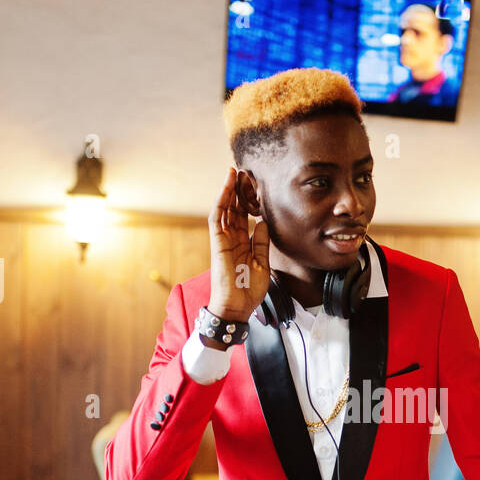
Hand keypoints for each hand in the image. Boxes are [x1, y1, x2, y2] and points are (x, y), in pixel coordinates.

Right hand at [208, 165, 269, 321]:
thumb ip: (261, 243)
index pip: (243, 218)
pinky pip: (217, 218)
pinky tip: (226, 187)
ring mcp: (223, 240)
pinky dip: (221, 201)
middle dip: (238, 190)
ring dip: (228, 190)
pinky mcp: (217, 243)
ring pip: (224, 209)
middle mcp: (231, 240)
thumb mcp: (262, 264)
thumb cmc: (248, 292)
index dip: (247, 201)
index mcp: (242, 245)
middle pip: (233, 209)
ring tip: (234, 172)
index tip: (254, 186)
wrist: (237, 308)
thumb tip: (263, 222)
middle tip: (244, 172)